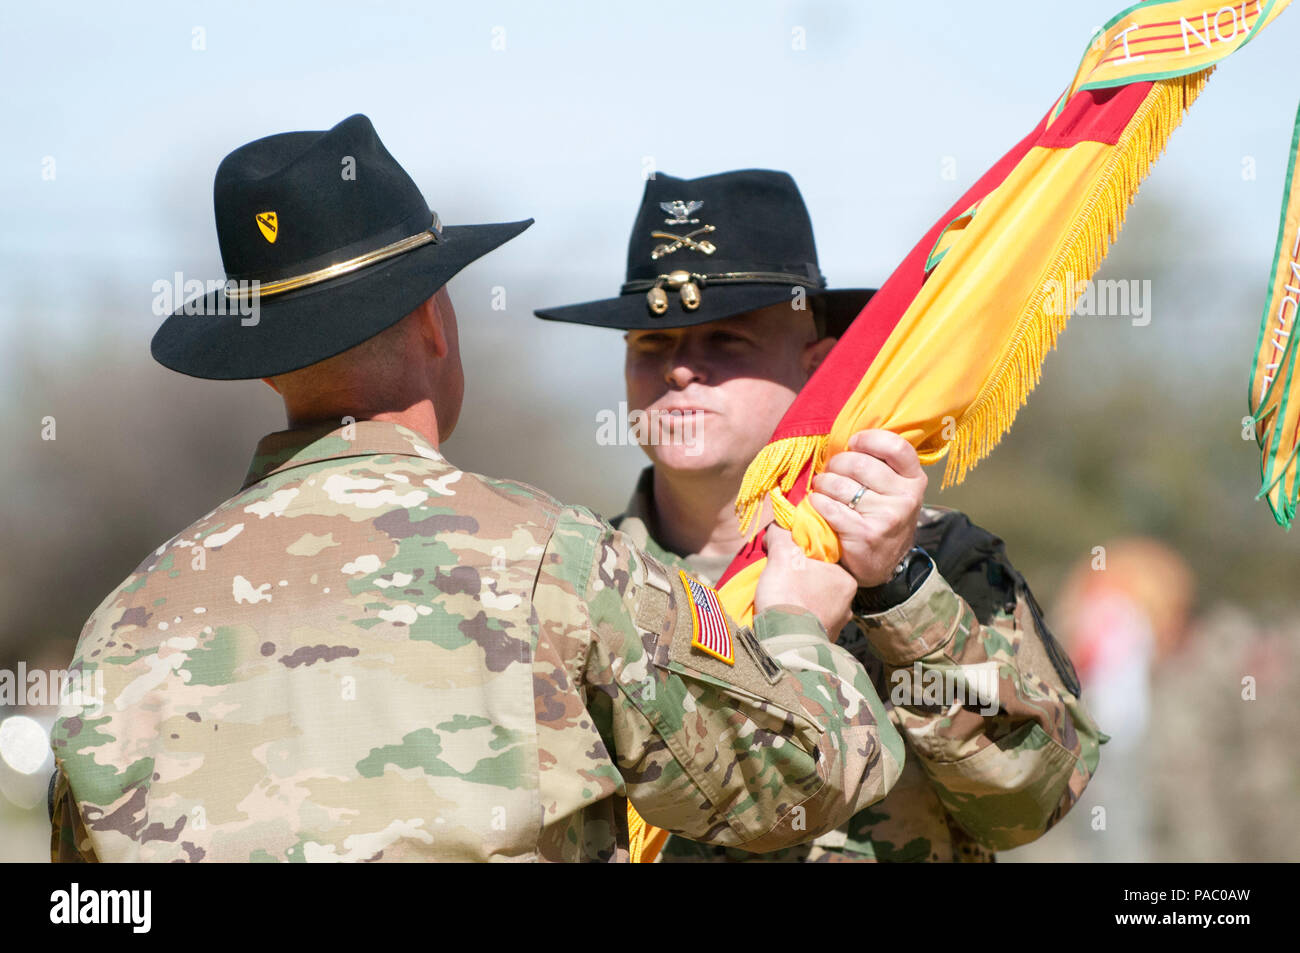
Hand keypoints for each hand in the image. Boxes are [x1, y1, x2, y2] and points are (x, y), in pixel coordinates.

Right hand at [755, 525, 856, 638]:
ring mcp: (838, 623)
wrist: (785, 645)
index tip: (787, 553)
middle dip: (802, 577)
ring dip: (801, 598)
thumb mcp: (782, 556)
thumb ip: (782, 535)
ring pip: (817, 601)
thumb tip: (780, 522)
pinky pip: (812, 621)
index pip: (826, 557)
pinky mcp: (825, 640)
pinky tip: (786, 617)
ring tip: (781, 598)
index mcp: (845, 578)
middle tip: (781, 576)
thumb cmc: (788, 597)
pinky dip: (800, 618)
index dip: (804, 552)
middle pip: (820, 579)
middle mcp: (848, 601)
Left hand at [807, 429, 925, 587]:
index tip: (853, 444)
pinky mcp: (866, 534)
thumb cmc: (881, 517)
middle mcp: (906, 497)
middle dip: (835, 464)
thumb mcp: (894, 490)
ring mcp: (888, 517)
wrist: (880, 565)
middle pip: (859, 463)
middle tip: (829, 472)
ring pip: (840, 484)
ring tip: (822, 488)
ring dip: (823, 483)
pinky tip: (817, 503)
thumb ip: (882, 465)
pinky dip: (817, 502)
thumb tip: (849, 437)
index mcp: (914, 480)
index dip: (868, 440)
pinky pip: (830, 507)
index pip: (895, 446)